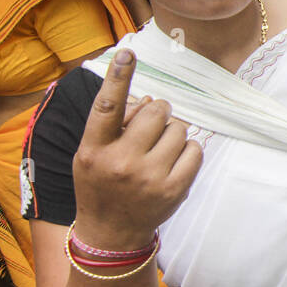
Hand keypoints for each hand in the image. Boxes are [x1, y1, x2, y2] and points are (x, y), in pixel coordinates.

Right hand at [72, 50, 202, 252]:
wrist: (110, 233)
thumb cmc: (101, 183)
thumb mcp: (91, 154)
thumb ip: (114, 125)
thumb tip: (151, 100)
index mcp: (94, 150)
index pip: (107, 106)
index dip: (119, 77)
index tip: (128, 53)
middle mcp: (121, 162)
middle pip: (157, 111)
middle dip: (159, 114)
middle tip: (150, 129)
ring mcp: (150, 177)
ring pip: (179, 129)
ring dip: (172, 133)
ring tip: (157, 151)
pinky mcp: (175, 189)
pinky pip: (194, 149)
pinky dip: (187, 151)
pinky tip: (171, 164)